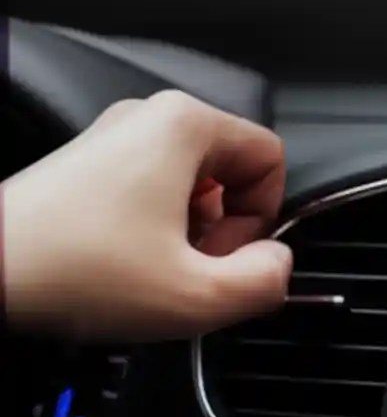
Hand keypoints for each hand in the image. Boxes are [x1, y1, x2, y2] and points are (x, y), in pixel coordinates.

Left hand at [1, 90, 290, 340]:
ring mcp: (114, 139)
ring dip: (190, 236)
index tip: (227, 258)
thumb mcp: (199, 297)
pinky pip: (153, 193)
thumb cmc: (77, 273)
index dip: (262, 219)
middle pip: (231, 173)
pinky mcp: (88, 166)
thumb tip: (278, 267)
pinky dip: (155, 232)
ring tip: (157, 273)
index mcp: (184, 125)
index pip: (271, 161)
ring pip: (193, 187)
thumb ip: (267, 282)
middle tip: (192, 271)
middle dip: (225, 231)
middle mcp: (149, 118)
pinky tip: (128, 267)